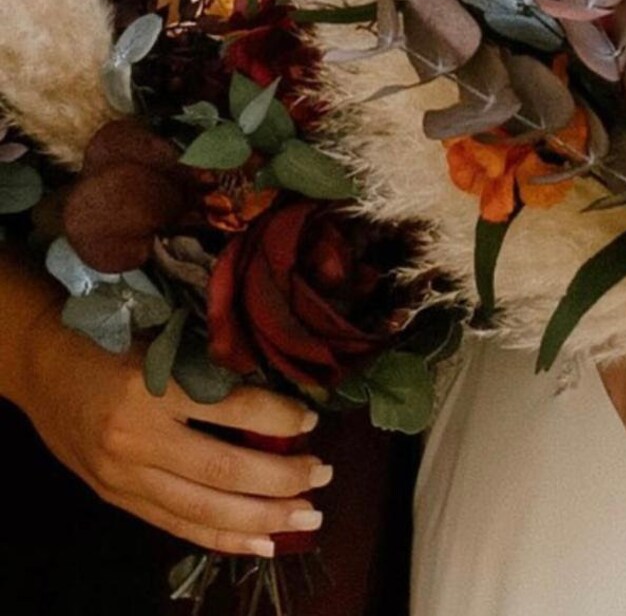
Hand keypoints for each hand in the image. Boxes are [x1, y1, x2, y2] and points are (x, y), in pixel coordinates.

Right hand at [20, 305, 332, 556]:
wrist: (42, 364)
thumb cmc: (114, 340)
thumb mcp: (165, 340)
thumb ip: (213, 368)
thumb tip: (283, 397)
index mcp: (154, 384)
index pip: (231, 408)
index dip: (278, 419)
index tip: (312, 420)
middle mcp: (137, 436)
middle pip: (223, 471)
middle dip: (282, 480)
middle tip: (324, 473)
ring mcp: (123, 474)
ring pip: (204, 509)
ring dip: (263, 518)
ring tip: (308, 517)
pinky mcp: (116, 497)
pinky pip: (176, 526)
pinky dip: (223, 539)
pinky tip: (262, 544)